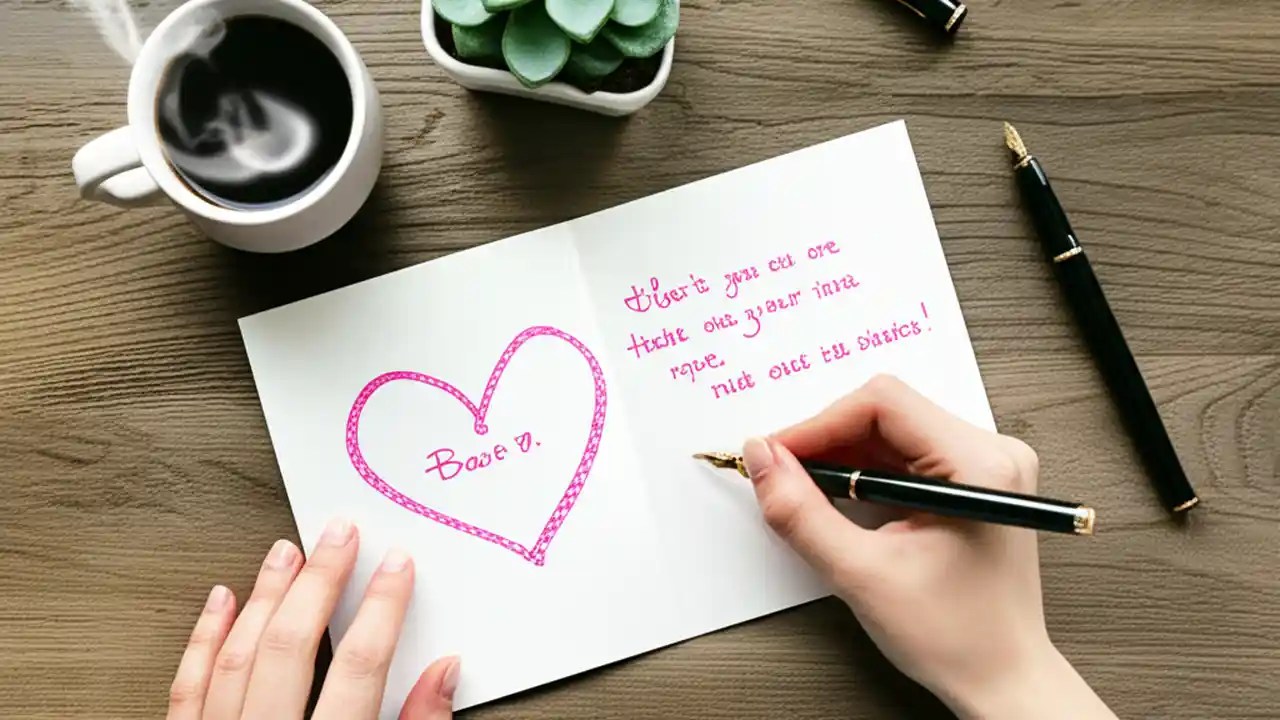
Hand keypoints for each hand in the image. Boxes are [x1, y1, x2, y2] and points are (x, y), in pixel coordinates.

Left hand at [166, 520, 456, 719]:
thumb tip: (445, 672)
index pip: (359, 669)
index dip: (383, 609)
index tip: (397, 565)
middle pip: (291, 648)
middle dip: (320, 582)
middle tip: (340, 534)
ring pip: (237, 659)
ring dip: (265, 597)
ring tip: (287, 552)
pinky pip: (187, 689)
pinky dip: (204, 640)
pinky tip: (221, 601)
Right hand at [744, 375, 1114, 719]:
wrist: (1002, 679)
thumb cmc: (958, 637)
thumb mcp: (862, 575)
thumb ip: (802, 513)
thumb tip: (763, 460)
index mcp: (981, 466)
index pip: (883, 404)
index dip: (819, 425)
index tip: (777, 454)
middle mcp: (992, 454)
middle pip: (887, 412)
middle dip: (827, 441)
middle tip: (782, 475)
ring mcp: (986, 465)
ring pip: (892, 430)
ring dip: (843, 456)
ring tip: (809, 493)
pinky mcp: (972, 480)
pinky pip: (906, 453)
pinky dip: (864, 471)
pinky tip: (842, 500)